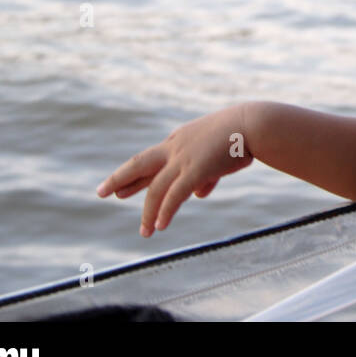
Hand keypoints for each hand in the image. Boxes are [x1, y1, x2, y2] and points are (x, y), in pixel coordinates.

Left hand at [96, 103, 254, 236]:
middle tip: (101, 193)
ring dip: (148, 211)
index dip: (135, 176)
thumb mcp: (217, 154)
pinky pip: (174, 195)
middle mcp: (175, 148)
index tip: (120, 188)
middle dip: (119, 179)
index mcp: (179, 140)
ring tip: (144, 232)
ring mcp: (183, 158)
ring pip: (157, 188)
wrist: (254, 124)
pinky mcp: (195, 170)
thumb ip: (205, 175)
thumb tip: (199, 193)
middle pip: (139, 164)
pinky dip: (165, 211)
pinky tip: (159, 225)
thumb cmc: (241, 137)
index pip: (151, 160)